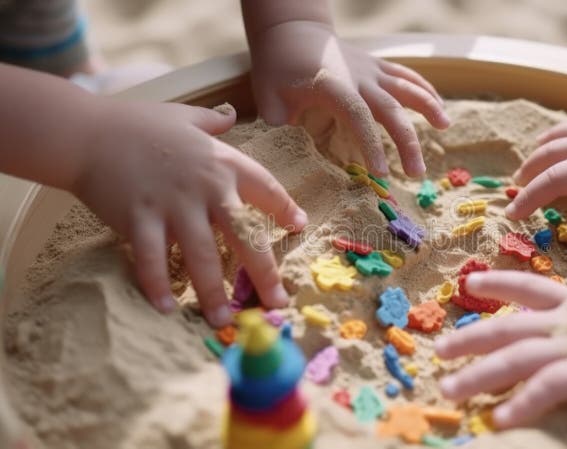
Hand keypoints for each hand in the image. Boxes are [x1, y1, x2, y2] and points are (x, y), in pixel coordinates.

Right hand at [73, 100, 306, 327]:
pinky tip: (166, 309)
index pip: (266, 188)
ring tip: (224, 320)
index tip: (299, 227)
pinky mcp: (138, 220)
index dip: (285, 208)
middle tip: (277, 303)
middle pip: (244, 235)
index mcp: (223, 162)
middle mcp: (205, 187)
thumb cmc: (138, 123)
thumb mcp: (185, 116)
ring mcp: (172, 205)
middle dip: (264, 272)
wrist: (85, 131)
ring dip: (213, 291)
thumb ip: (212, 122)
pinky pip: (152, 260)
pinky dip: (158, 285)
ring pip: (202, 256)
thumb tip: (231, 115)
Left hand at [247, 20, 449, 176]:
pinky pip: (407, 76)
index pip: (357, 117)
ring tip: (445, 127)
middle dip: (407, 142)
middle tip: (417, 173)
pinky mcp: (377, 65)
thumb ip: (280, 131)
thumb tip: (291, 160)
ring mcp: (371, 69)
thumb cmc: (277, 68)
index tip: (381, 173)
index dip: (371, 145)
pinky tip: (440, 106)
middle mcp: (358, 76)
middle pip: (391, 108)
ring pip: (407, 87)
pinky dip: (426, 90)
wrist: (291, 29)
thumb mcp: (268, 100)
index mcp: (332, 86)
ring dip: (429, 107)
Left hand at [435, 265, 566, 427]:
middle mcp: (562, 323)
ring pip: (512, 360)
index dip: (497, 284)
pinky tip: (499, 420)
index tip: (469, 283)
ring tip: (448, 390)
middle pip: (505, 329)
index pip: (527, 288)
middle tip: (439, 351)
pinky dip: (521, 405)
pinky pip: (544, 390)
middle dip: (469, 339)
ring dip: (478, 376)